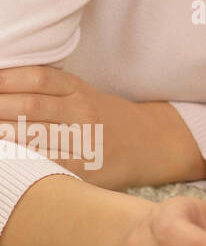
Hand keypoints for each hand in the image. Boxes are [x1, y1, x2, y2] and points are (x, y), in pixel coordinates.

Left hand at [0, 65, 160, 188]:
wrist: (151, 143)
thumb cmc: (104, 119)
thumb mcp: (83, 95)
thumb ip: (47, 92)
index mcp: (78, 89)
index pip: (37, 79)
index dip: (5, 80)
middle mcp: (82, 111)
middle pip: (30, 106)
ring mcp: (84, 140)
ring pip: (34, 135)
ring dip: (2, 134)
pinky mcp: (84, 167)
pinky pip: (46, 162)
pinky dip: (20, 159)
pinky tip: (6, 156)